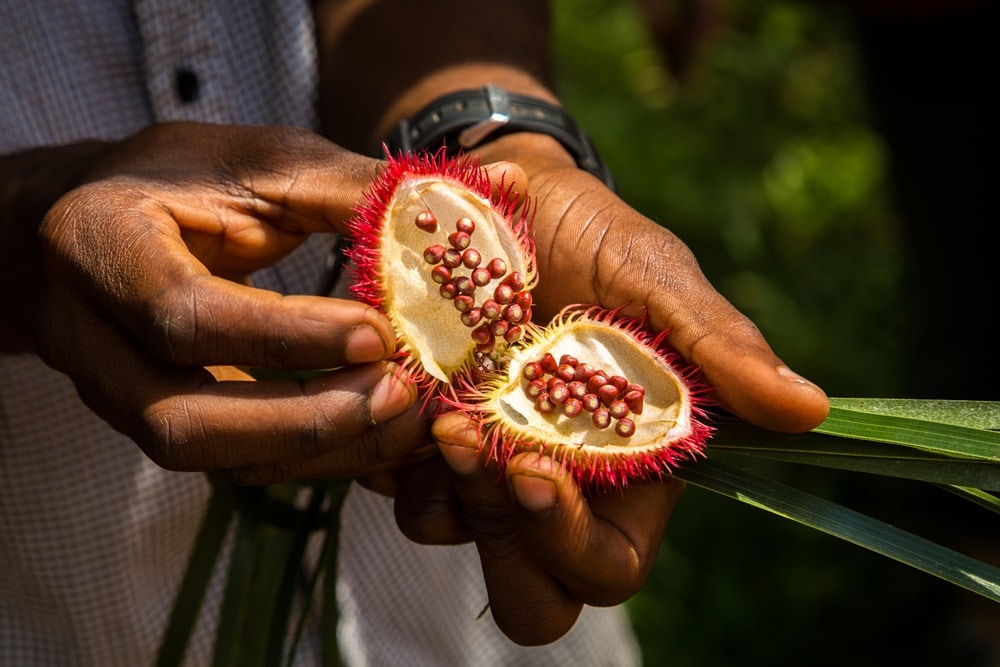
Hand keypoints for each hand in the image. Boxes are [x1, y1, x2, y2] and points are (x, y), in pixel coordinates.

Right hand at [36, 122, 427, 483]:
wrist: (106, 216)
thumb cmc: (185, 176)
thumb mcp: (263, 160)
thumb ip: (349, 190)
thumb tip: (464, 212)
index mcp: (98, 243)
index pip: (182, 314)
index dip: (285, 336)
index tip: (377, 333)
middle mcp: (89, 335)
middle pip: (183, 418)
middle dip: (305, 420)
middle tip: (402, 395)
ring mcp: (115, 392)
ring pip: (211, 458)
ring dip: (318, 450)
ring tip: (405, 419)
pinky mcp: (159, 420)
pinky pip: (234, 462)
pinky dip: (314, 455)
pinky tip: (380, 431)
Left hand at [389, 132, 828, 646]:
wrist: (502, 192)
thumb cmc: (593, 234)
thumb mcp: (653, 276)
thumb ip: (717, 344)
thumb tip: (810, 409)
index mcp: (627, 471)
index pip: (605, 567)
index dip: (568, 540)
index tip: (534, 465)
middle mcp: (557, 485)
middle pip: (529, 589)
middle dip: (499, 530)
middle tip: (468, 439)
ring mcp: (483, 468)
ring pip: (453, 539)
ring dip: (438, 489)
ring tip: (432, 402)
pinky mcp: (423, 439)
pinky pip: (398, 489)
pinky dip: (392, 454)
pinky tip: (400, 390)